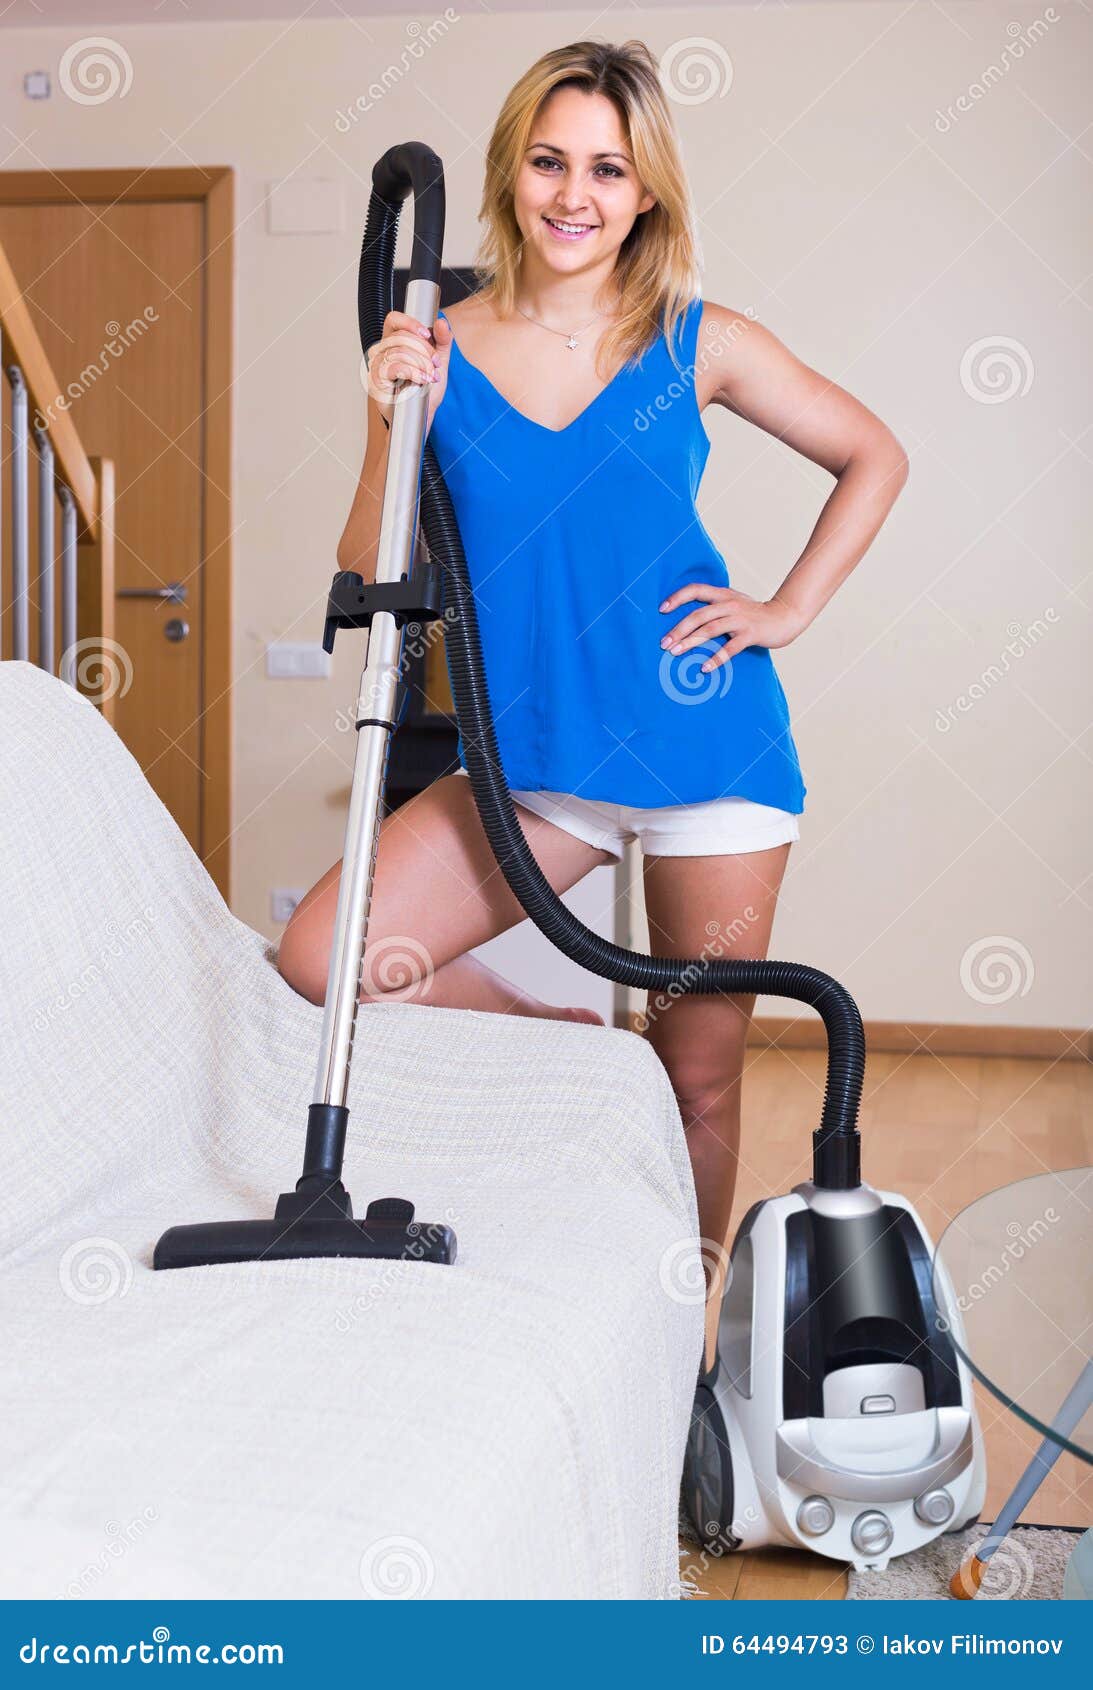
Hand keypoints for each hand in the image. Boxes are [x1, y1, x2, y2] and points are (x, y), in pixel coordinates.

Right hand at [365, 309, 452, 427]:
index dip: (409, 323)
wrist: (421, 417)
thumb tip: (442, 322)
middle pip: (401, 336)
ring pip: (399, 351)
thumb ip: (442, 341)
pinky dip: (414, 372)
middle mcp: (382, 352)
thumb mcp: (439, 362)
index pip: (393, 320)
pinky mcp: (377, 381)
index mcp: (394, 342)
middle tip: (435, 363)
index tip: (427, 334)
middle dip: (424, 349)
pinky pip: (395, 367)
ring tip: (431, 375)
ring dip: (422, 363)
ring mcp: (377, 366)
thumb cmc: (425, 391)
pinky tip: (423, 380)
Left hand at [658, 585, 805, 670]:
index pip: (696, 590)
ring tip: (675, 653)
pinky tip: (704, 668)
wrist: (784, 617)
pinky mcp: (751, 634)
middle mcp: (729, 604)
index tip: (661, 609)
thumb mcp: (733, 603)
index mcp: (723, 595)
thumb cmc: (754, 614)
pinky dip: (716, 658)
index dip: (678, 597)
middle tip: (663, 644)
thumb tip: (688, 619)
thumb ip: (714, 607)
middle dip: (678, 629)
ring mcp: (740, 619)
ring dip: (691, 641)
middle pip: (699, 614)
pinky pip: (730, 648)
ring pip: (710, 629)